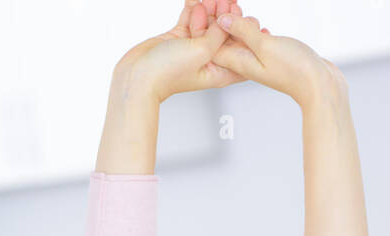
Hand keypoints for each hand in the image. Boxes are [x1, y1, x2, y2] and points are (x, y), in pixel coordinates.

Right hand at [114, 1, 249, 102]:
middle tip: (229, 1)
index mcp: (219, 71)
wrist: (139, 74)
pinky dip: (194, 7)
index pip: (240, 54)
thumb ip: (218, 34)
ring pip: (207, 23)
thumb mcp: (202, 51)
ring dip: (210, 8)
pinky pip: (190, 19)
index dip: (247, 37)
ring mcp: (193, 48)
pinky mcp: (179, 38)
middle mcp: (208, 60)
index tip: (250, 20)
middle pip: (224, 35)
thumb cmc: (168, 74)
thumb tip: (228, 20)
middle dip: (227, 16)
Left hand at [208, 13, 345, 106]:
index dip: (207, 24)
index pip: (211, 45)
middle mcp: (245, 63)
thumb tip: (221, 21)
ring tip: (238, 6)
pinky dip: (251, 29)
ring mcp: (257, 60)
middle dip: (221, 19)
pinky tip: (256, 22)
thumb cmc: (294, 70)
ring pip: (238, 38)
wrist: (318, 85)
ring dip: (238, 22)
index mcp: (238, 63)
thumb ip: (242, 32)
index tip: (212, 6)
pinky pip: (252, 40)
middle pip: (223, 40)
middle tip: (229, 2)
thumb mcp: (264, 45)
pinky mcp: (268, 57)